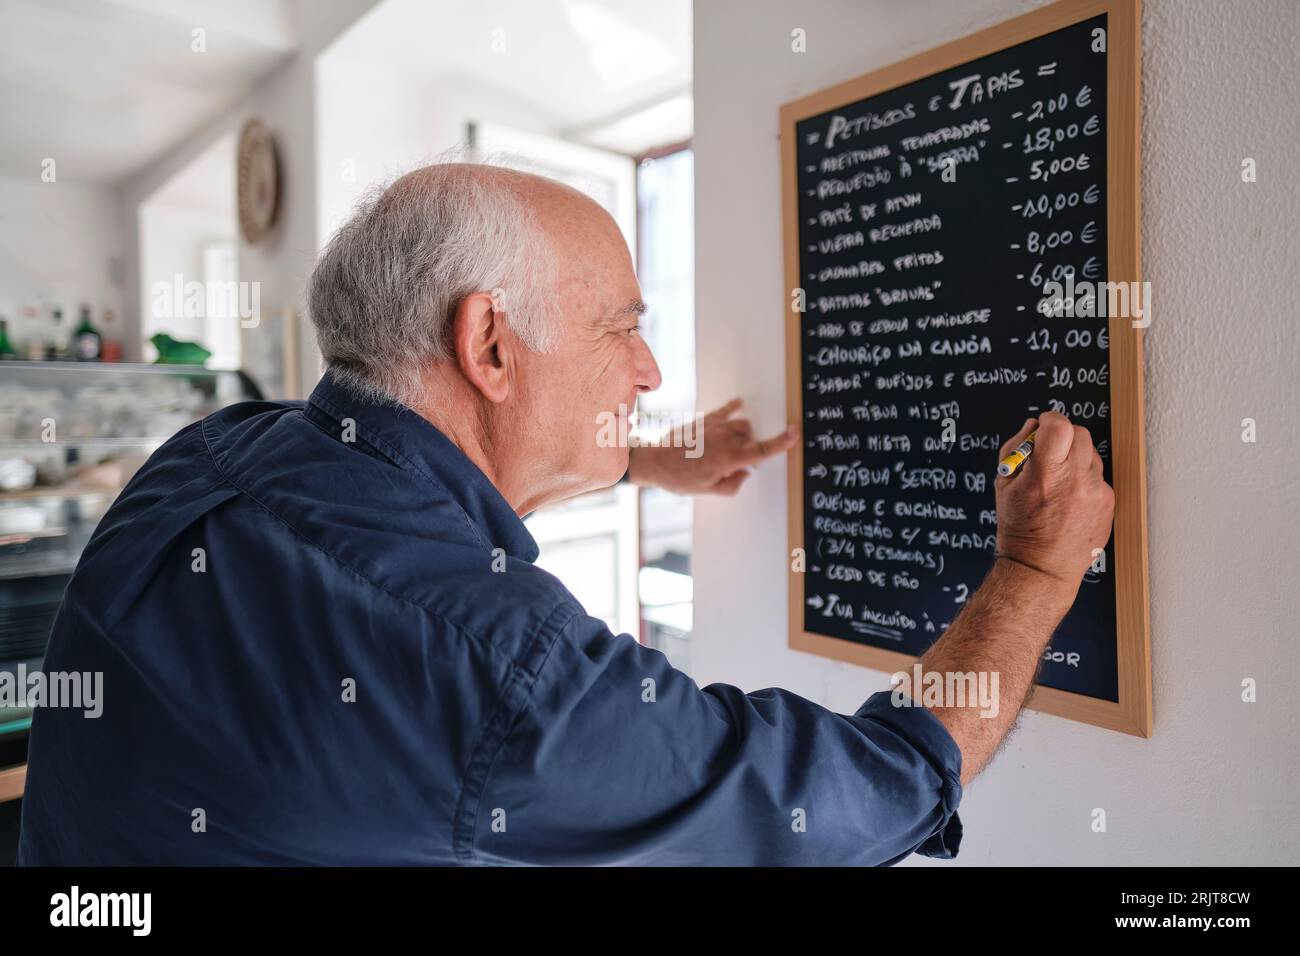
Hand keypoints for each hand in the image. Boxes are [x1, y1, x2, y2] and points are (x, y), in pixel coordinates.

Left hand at [626, 399, 798, 495]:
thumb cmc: (678, 478)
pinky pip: (726, 409)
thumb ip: (732, 484)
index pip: (762, 450)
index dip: (782, 442)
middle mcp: (726, 439)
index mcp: (730, 459)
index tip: (795, 432)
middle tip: (735, 463)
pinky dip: (734, 408)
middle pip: (752, 437)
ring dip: (742, 434)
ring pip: (742, 424)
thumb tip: (745, 473)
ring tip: (729, 447)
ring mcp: (716, 426)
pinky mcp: (705, 419)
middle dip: (750, 448)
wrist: (653, 460)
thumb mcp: (707, 490)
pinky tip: (738, 405)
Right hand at [993, 411, 1114, 586]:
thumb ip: (1014, 449)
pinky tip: (1071, 498)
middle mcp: (1076, 480)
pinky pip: (1099, 476)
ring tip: (1059, 481)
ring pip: (1091, 454)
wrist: (1042, 566)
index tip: (1044, 426)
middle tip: (1050, 452)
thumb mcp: (1003, 486)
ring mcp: (1097, 492)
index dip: (1050, 420)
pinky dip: (1086, 479)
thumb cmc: (1019, 528)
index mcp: (1046, 474)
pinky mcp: (1109, 502)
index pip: (1059, 426)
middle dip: (1063, 436)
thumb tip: (1032, 427)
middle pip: (1080, 433)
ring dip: (1076, 457)